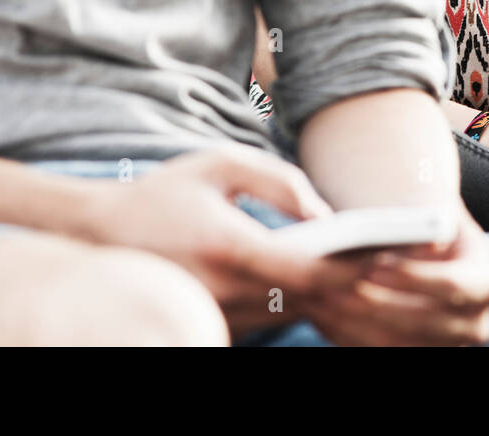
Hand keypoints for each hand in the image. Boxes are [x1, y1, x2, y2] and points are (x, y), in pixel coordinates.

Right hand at [80, 143, 371, 336]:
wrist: (98, 234)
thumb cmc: (165, 192)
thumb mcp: (221, 163)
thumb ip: (279, 181)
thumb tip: (326, 213)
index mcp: (227, 247)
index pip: (309, 271)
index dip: (353, 265)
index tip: (385, 248)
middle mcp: (223, 291)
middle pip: (309, 299)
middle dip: (349, 280)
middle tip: (389, 256)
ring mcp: (216, 315)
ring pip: (291, 313)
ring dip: (324, 292)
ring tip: (363, 262)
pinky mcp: (212, 325)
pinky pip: (267, 320)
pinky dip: (294, 301)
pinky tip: (318, 276)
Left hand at [307, 204, 488, 345]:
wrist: (430, 251)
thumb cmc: (432, 226)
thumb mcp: (438, 213)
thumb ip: (431, 217)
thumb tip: (424, 234)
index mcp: (488, 284)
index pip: (453, 285)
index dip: (414, 278)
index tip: (374, 264)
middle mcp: (475, 324)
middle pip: (422, 322)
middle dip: (376, 304)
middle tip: (336, 286)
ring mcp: (446, 347)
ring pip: (396, 344)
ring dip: (353, 323)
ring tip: (318, 298)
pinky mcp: (417, 354)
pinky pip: (378, 352)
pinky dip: (346, 335)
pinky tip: (319, 313)